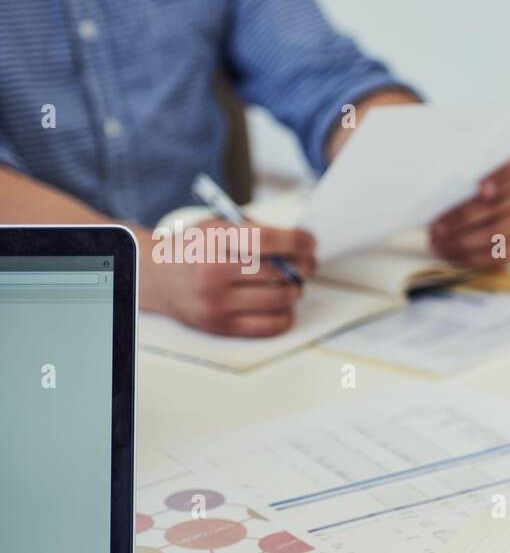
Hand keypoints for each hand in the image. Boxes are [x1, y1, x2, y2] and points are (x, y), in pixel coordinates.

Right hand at [142, 218, 316, 335]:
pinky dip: (285, 315)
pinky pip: (269, 325)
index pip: (266, 241)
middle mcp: (213, 272)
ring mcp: (217, 302)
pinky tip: (283, 305)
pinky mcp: (221, 325)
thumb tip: (297, 245)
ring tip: (293, 284)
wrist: (156, 277)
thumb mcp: (214, 227)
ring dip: (294, 291)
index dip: (296, 242)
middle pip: (277, 272)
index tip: (310, 243)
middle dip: (301, 268)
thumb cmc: (192, 250)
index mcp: (213, 242)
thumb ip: (252, 232)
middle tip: (307, 265)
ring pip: (278, 299)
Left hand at [429, 158, 509, 267]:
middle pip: (498, 207)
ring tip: (439, 242)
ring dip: (464, 240)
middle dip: (465, 218)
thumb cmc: (464, 185)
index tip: (480, 189)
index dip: (497, 180)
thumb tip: (438, 191)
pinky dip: (472, 256)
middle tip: (438, 227)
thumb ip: (459, 179)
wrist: (477, 206)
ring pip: (497, 232)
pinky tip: (452, 254)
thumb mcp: (464, 175)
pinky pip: (499, 255)